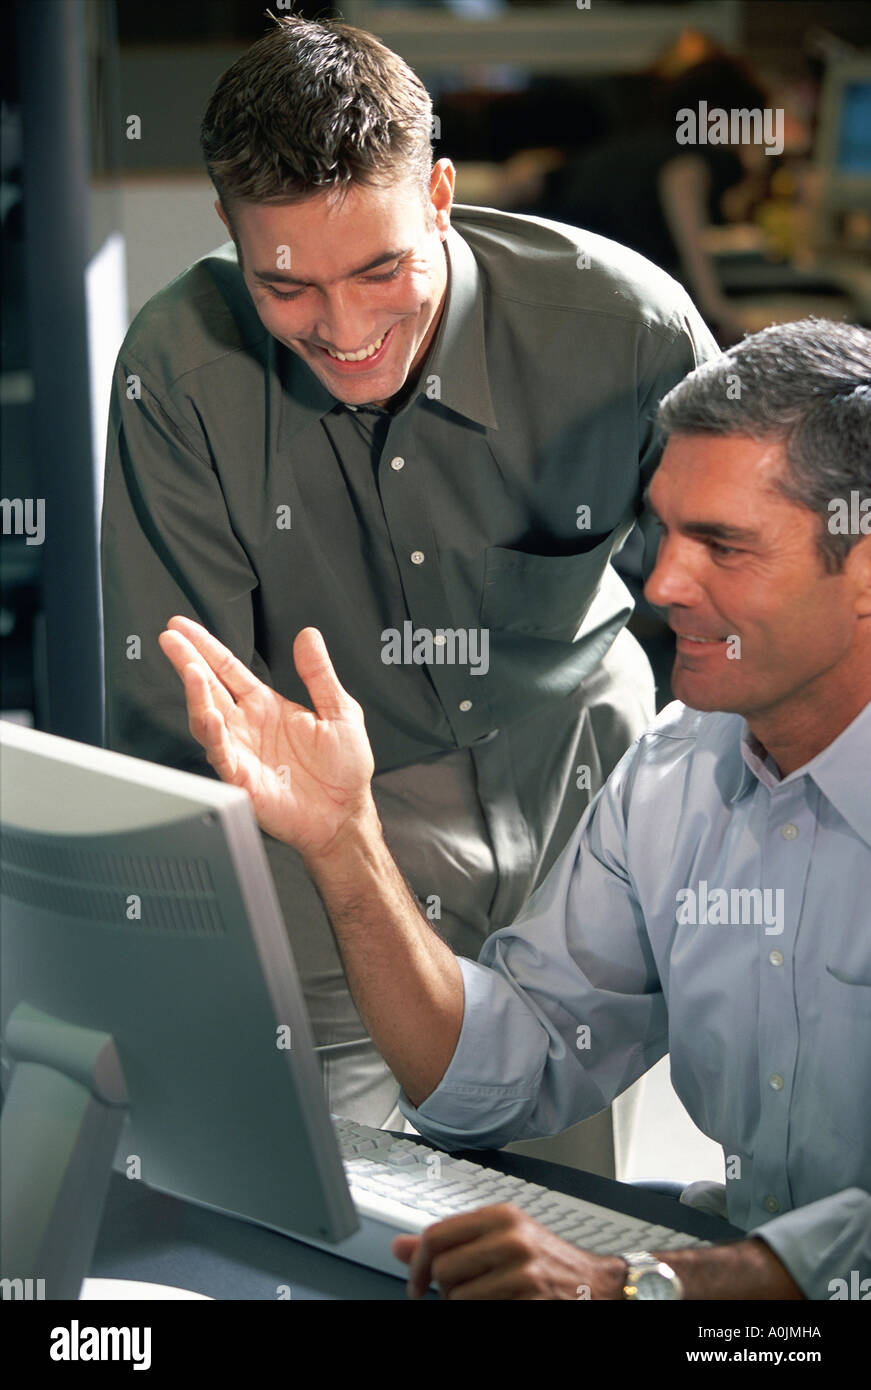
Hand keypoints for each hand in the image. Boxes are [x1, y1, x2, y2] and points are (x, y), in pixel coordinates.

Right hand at [158, 616, 375, 858]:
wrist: (344, 814)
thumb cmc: (343, 771)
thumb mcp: (340, 711)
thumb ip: (319, 674)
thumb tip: (309, 636)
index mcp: (267, 706)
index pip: (228, 669)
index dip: (206, 647)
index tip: (183, 628)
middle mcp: (248, 726)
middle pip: (209, 687)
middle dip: (187, 661)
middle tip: (170, 639)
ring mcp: (242, 750)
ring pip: (206, 717)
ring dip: (196, 694)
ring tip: (192, 671)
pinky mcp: (241, 777)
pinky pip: (220, 753)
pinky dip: (213, 735)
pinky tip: (209, 716)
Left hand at [391, 1203, 625, 1299]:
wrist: (594, 1285)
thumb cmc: (544, 1261)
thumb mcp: (498, 1239)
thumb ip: (449, 1241)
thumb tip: (398, 1247)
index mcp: (500, 1215)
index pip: (437, 1235)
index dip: (418, 1266)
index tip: (415, 1284)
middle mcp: (512, 1237)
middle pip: (444, 1269)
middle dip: (445, 1290)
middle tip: (460, 1293)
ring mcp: (523, 1269)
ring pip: (460, 1297)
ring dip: (464, 1306)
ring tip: (486, 1299)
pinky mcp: (531, 1297)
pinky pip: (482, 1311)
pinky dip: (484, 1312)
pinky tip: (502, 1304)